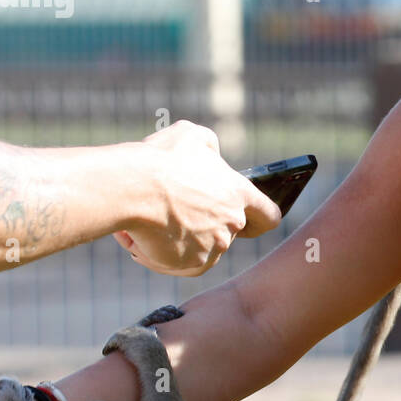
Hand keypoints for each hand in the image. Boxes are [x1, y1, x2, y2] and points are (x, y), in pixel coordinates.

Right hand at [115, 120, 281, 276]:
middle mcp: (232, 223)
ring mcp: (215, 246)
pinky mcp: (192, 264)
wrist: (132, 189)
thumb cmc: (160, 159)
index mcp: (238, 193)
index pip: (268, 215)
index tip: (252, 221)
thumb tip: (211, 157)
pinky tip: (136, 238)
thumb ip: (209, 147)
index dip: (261, 219)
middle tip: (170, 210)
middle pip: (224, 231)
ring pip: (198, 247)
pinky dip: (158, 254)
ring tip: (145, 219)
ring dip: (174, 238)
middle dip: (200, 224)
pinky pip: (177, 264)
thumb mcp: (191, 136)